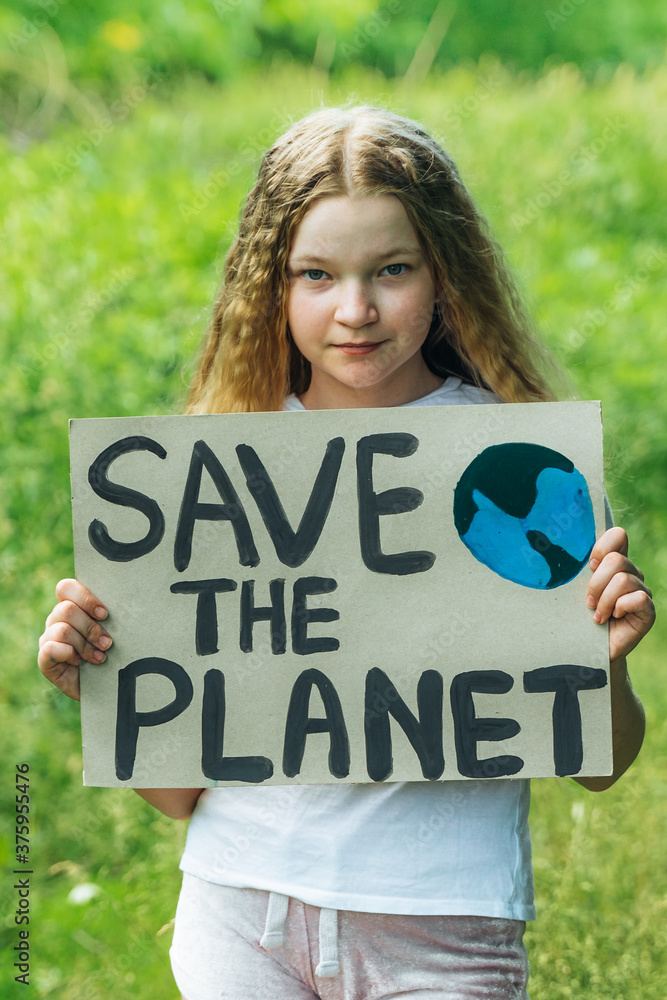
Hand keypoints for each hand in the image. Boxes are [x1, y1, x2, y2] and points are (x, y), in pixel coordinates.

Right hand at [38, 579, 111, 700]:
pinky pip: (50, 649)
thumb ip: (115, 614)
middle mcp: (57, 620)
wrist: (109, 687)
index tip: (105, 614)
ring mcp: (48, 639)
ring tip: (100, 657)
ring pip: (62, 629)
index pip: (66, 588)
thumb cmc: (116, 654)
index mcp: (72, 607)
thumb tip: (131, 600)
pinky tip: (80, 663)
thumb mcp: (117, 631)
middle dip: (91, 628)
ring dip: (85, 644)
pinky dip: (69, 654)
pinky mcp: (45, 661)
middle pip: (66, 609)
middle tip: (108, 643)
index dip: (85, 598)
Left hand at [587, 527, 654, 661]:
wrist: (589, 649)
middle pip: (616, 560)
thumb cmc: (579, 618)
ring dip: (604, 600)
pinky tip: (613, 618)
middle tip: (589, 602)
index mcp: (615, 564)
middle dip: (596, 584)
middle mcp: (632, 574)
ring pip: (623, 580)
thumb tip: (562, 549)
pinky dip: (619, 608)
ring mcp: (642, 591)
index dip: (602, 547)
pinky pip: (637, 598)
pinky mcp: (648, 610)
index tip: (589, 567)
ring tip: (598, 614)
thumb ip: (577, 570)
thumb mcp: (575, 590)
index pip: (618, 536)